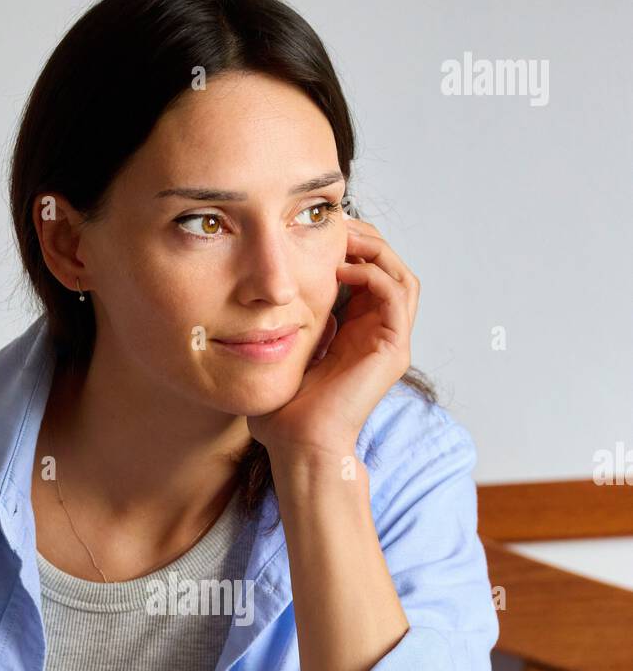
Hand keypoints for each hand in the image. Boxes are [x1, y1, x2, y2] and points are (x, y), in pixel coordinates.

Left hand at [247, 220, 419, 461]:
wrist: (298, 445)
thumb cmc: (284, 413)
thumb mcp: (283, 354)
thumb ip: (286, 327)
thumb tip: (267, 301)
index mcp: (357, 333)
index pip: (369, 274)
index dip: (350, 247)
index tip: (318, 231)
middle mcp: (379, 335)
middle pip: (390, 268)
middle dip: (365, 240)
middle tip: (334, 225)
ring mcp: (390, 342)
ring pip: (401, 276)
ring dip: (374, 250)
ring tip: (341, 239)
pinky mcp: (393, 350)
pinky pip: (396, 295)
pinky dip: (373, 274)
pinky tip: (341, 269)